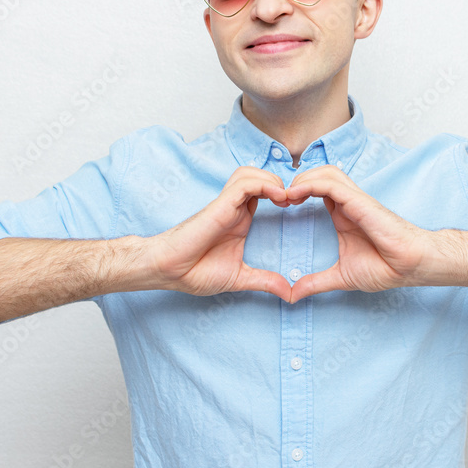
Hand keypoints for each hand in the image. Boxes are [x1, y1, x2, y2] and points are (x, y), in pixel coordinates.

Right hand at [145, 166, 292, 301]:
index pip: (265, 192)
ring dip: (273, 180)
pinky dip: (264, 184)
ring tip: (287, 198)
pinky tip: (278, 197)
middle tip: (297, 200)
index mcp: (241, 218)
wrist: (168, 270)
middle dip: (282, 182)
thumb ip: (265, 281)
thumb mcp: (239, 278)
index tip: (299, 208)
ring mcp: (227, 204)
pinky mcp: (220, 204)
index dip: (284, 194)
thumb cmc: (194, 271)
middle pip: (260, 176)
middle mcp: (234, 207)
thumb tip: (289, 294)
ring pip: (252, 173)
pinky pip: (245, 182)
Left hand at [285, 164, 431, 302]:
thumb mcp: (341, 276)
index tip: (279, 204)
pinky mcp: (359, 202)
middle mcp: (348, 202)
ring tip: (285, 194)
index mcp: (342, 213)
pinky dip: (311, 184)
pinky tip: (295, 194)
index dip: (296, 191)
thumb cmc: (386, 267)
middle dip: (297, 179)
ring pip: (325, 172)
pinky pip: (331, 184)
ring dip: (302, 178)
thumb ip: (316, 282)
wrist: (409, 267)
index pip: (317, 189)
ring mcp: (354, 200)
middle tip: (278, 197)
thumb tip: (293, 295)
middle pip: (319, 174)